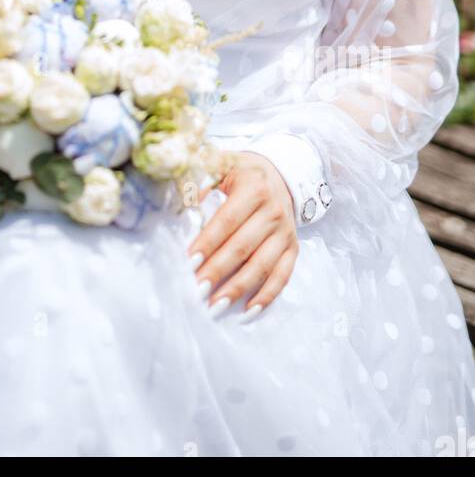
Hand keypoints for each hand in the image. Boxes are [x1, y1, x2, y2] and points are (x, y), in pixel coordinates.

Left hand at [187, 152, 298, 314]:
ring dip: (238, 288)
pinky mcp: (293, 248)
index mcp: (254, 188)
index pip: (227, 220)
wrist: (281, 174)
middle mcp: (274, 211)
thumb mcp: (221, 164)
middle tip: (196, 290)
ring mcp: (286, 232)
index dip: (208, 243)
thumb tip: (183, 206)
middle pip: (242, 247)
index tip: (189, 262)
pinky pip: (282, 276)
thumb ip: (200, 178)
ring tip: (215, 306)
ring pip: (262, 266)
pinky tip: (247, 311)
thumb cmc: (242, 172)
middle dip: (218, 271)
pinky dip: (266, 296)